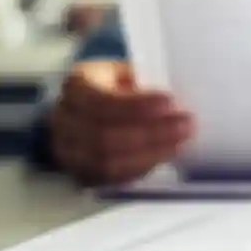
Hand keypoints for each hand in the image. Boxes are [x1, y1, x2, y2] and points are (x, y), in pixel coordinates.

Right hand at [50, 60, 193, 185]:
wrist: (84, 110)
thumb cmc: (111, 87)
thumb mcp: (123, 72)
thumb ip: (141, 83)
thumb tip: (172, 102)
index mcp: (76, 87)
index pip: (102, 101)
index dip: (137, 106)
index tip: (171, 102)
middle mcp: (65, 121)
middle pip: (105, 136)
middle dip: (151, 132)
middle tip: (185, 125)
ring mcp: (69, 152)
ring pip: (108, 162)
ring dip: (150, 153)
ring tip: (180, 141)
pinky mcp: (81, 173)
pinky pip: (112, 179)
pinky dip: (141, 168)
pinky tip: (164, 156)